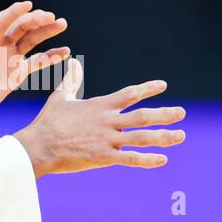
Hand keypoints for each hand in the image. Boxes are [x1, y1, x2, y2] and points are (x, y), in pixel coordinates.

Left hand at [0, 1, 69, 140]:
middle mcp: (1, 45)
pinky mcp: (17, 73)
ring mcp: (11, 58)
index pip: (4, 21)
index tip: (28, 5)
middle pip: (22, 27)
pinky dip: (51, 57)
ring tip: (62, 23)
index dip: (15, 12)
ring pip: (32, 40)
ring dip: (46, 31)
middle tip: (51, 17)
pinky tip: (65, 52)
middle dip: (36, 20)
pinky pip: (37, 62)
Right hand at [12, 59, 185, 176]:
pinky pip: (130, 158)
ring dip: (163, 136)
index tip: (162, 86)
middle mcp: (108, 121)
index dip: (147, 89)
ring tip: (181, 136)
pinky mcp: (103, 157)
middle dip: (164, 114)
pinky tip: (163, 160)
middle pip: (143, 116)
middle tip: (182, 113)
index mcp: (100, 106)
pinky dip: (148, 160)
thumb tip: (74, 61)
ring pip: (141, 137)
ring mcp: (107, 139)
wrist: (38, 146)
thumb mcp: (60, 97)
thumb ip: (71, 80)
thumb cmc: (48, 122)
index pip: (129, 94)